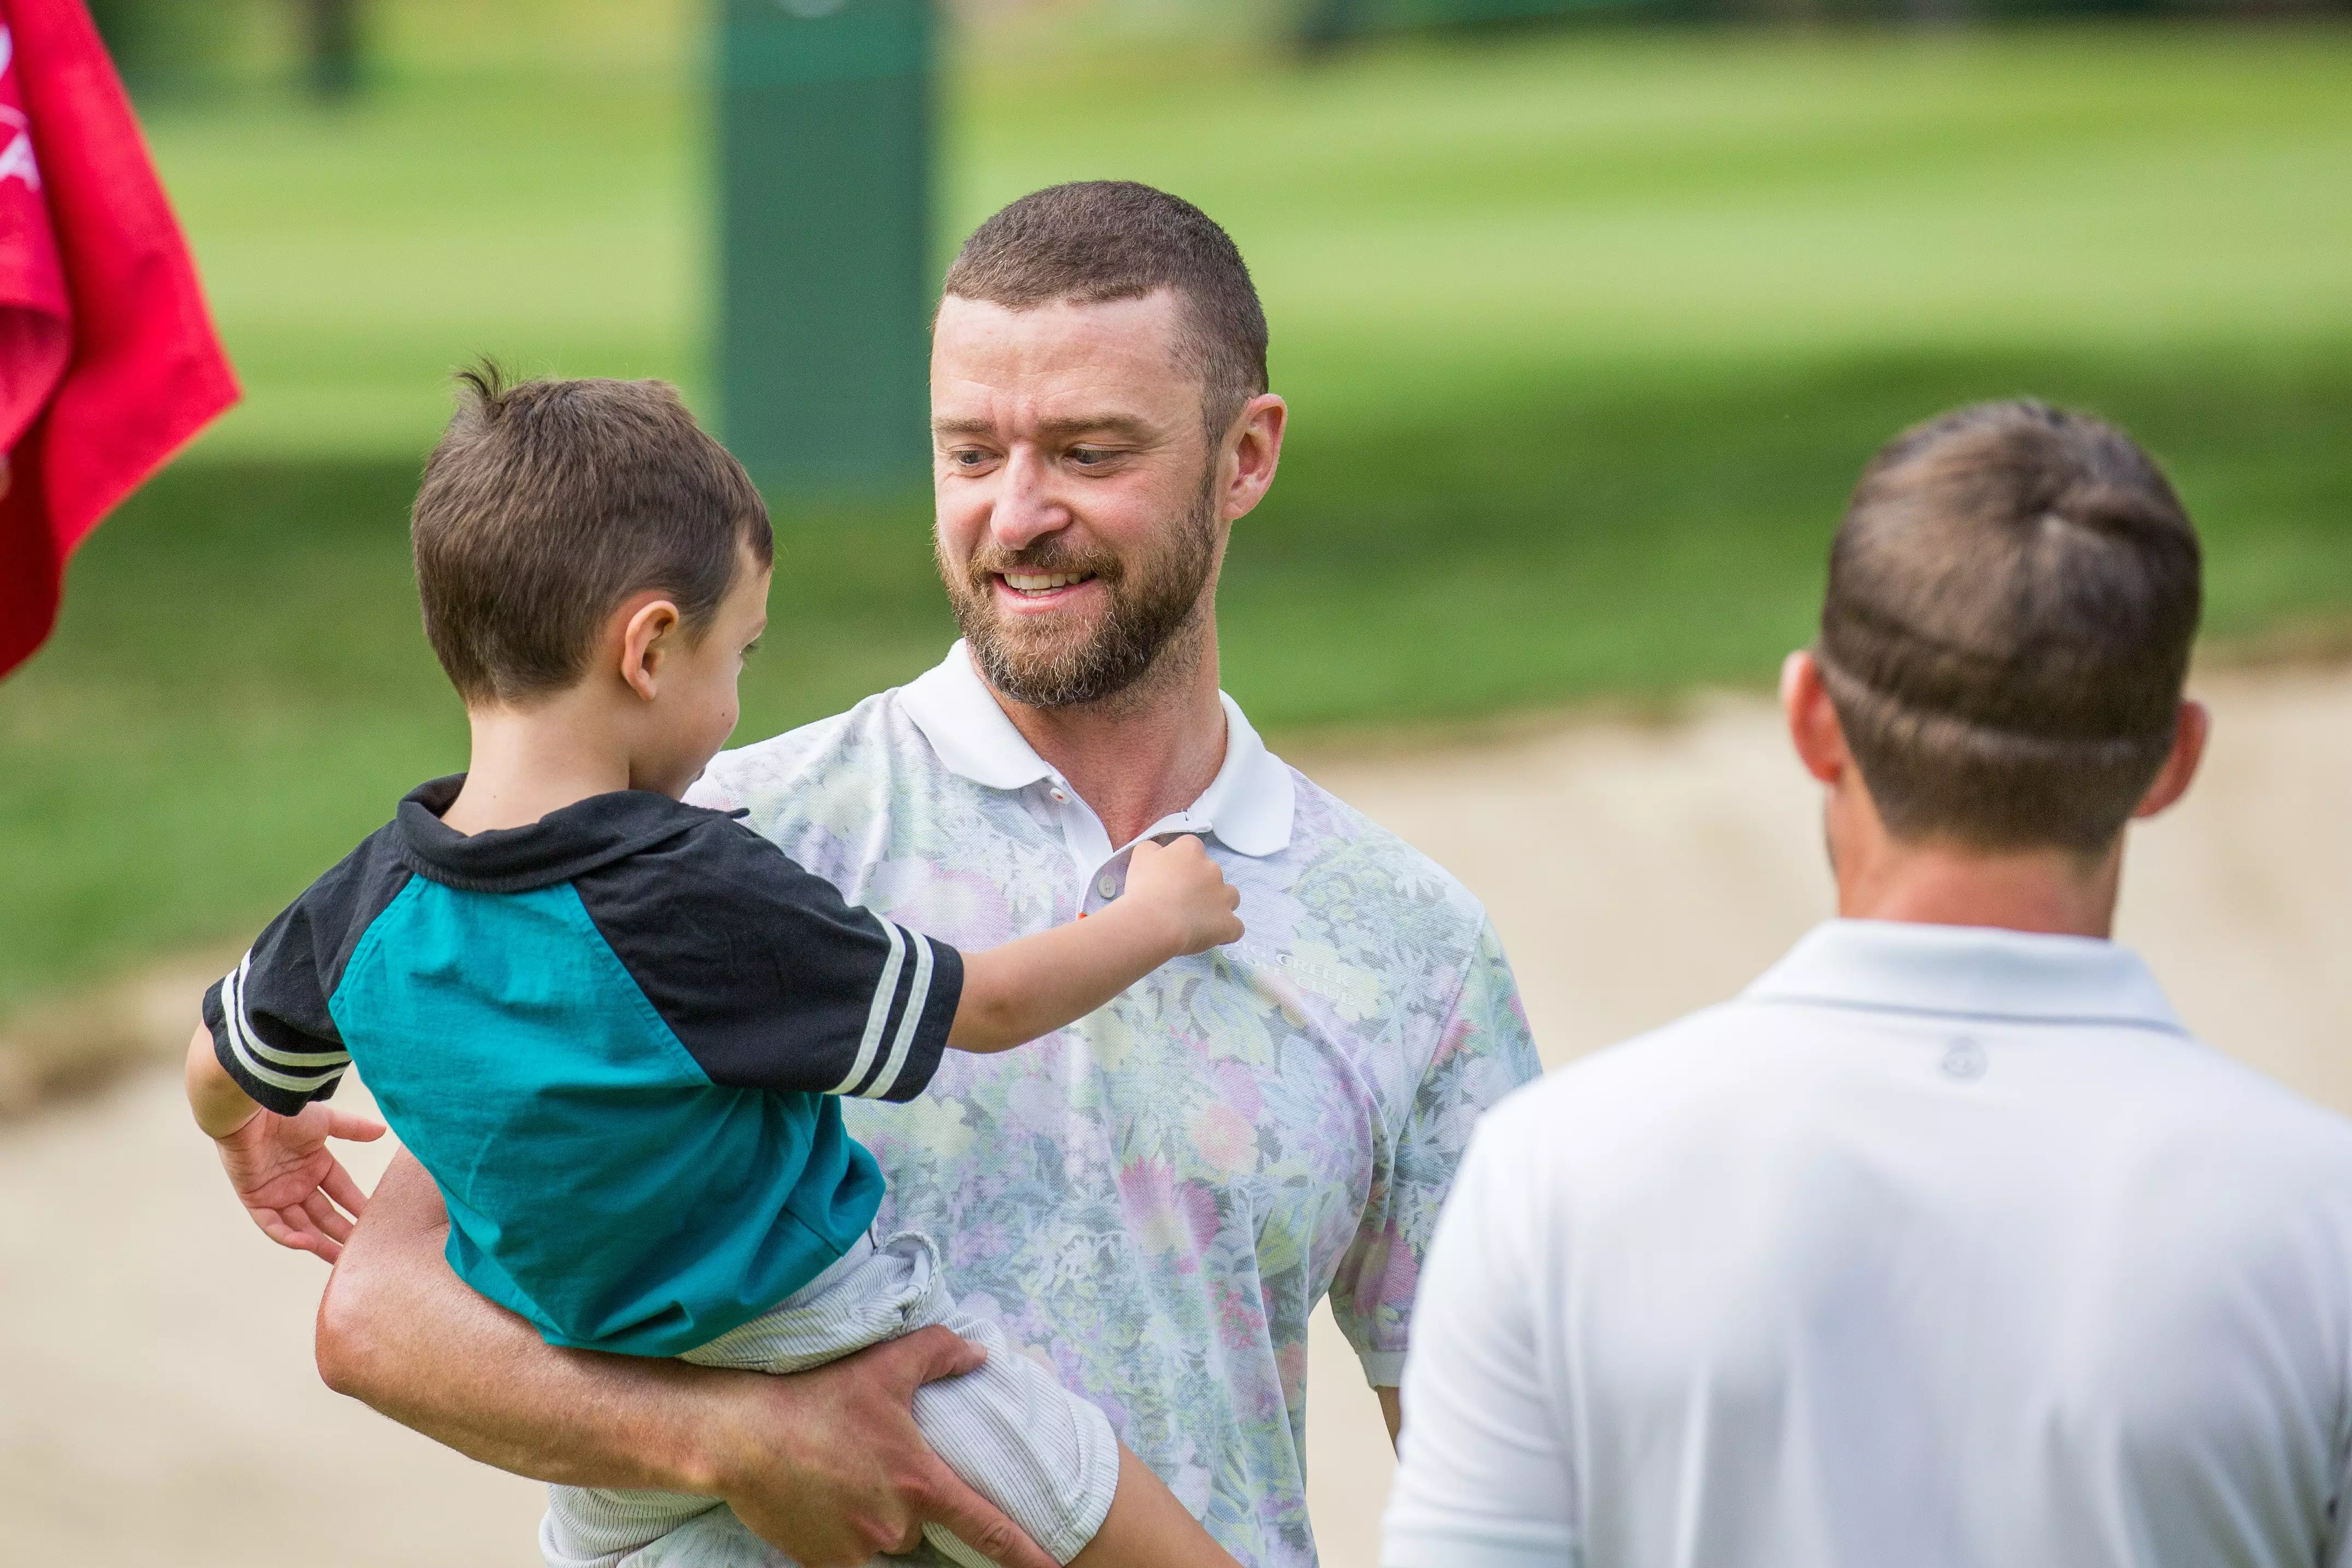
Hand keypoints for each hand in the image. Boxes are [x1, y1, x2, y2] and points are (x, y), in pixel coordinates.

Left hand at [212, 1101, 386, 1263]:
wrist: (248, 1114)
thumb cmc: (285, 1113)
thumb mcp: (326, 1122)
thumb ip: (353, 1129)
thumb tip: (382, 1131)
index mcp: (316, 1165)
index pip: (342, 1191)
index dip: (357, 1206)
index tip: (374, 1222)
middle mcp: (298, 1183)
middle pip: (323, 1214)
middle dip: (340, 1232)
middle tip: (360, 1249)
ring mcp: (277, 1194)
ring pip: (300, 1225)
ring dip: (317, 1242)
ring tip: (338, 1257)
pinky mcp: (255, 1201)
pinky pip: (273, 1225)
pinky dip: (288, 1235)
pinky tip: (306, 1243)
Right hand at [710, 1327, 1055, 1567]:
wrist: (742, 1436)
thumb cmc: (817, 1398)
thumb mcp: (884, 1365)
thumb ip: (939, 1354)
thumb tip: (980, 1353)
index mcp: (922, 1483)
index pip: (989, 1529)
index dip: (1026, 1555)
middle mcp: (897, 1526)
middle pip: (924, 1525)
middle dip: (909, 1502)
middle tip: (871, 1465)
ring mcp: (860, 1550)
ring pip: (888, 1541)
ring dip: (876, 1518)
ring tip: (841, 1479)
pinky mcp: (825, 1564)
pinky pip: (851, 1556)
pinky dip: (844, 1532)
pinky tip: (821, 1500)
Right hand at [1123, 835, 1244, 956]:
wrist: (1153, 922)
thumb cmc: (1144, 889)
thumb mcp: (1140, 858)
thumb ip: (1152, 850)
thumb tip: (1158, 852)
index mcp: (1191, 851)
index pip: (1192, 849)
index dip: (1182, 865)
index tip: (1171, 878)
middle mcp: (1213, 869)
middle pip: (1212, 874)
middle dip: (1200, 886)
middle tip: (1178, 902)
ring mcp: (1224, 896)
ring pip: (1231, 897)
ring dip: (1219, 905)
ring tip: (1200, 919)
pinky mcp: (1229, 923)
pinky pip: (1235, 927)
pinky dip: (1226, 932)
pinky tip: (1212, 936)